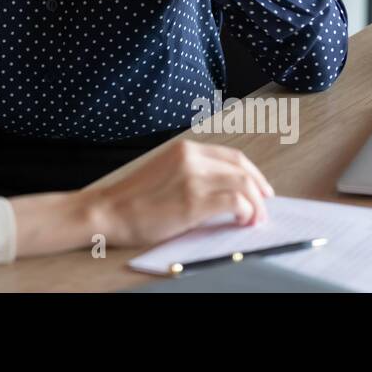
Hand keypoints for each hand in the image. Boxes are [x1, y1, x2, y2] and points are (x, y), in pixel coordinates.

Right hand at [84, 136, 273, 246]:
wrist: (107, 211)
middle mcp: (191, 158)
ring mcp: (193, 178)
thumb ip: (192, 174)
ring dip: (256, 205)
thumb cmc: (132, 200)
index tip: (261, 189)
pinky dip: (246, 212)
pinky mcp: (193, 201)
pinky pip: (236, 202)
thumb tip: (225, 192)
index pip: (232, 156)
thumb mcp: (165, 174)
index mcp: (184, 149)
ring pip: (244, 184)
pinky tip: (241, 222)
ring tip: (254, 220)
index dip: (253, 173)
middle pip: (242, 169)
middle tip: (264, 208)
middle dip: (260, 189)